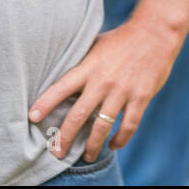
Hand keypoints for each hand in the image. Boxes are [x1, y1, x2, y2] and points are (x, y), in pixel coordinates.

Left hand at [29, 15, 182, 161]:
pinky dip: (120, 139)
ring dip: (92, 145)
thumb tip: (64, 72)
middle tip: (56, 152)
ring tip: (87, 156)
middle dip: (64, 137)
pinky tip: (113, 145)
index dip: (45, 103)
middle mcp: (103, 81)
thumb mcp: (97, 44)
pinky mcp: (141, 97)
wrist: (156, 32)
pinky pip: (128, 125)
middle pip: (78, 115)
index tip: (32, 117)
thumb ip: (83, 61)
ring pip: (102, 126)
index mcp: (90, 66)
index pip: (62, 87)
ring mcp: (122, 91)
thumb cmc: (123, 38)